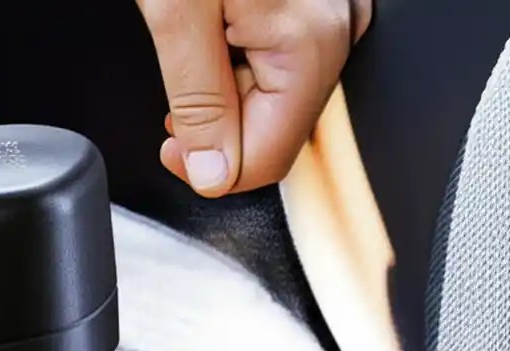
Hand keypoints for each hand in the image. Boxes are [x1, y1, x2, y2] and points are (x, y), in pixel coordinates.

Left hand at [137, 0, 371, 196]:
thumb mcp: (177, 13)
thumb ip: (199, 101)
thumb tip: (214, 174)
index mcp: (310, 43)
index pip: (269, 159)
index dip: (210, 168)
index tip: (173, 150)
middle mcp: (337, 31)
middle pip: (275, 129)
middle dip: (216, 124)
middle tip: (177, 87)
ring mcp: (332, 16)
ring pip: (277, 96)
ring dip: (227, 89)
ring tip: (196, 39)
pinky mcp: (316, 5)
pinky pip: (282, 59)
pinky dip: (242, 59)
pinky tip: (216, 28)